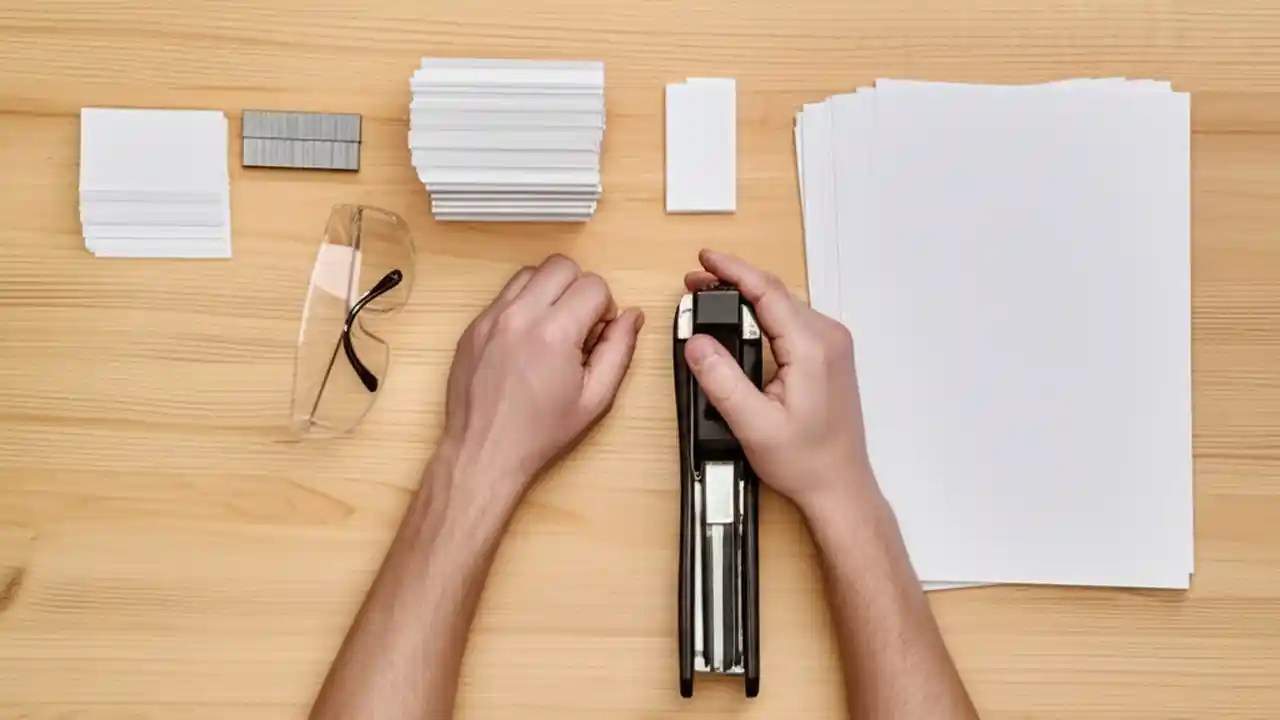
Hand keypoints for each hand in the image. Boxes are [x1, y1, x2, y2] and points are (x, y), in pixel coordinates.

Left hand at [437, 254, 643, 499]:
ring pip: (530, 272)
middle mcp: (519, 316)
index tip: (598, 334)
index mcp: (553, 333)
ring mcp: (490, 318)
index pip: (593, 284)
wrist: (484, 451)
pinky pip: (505, 294)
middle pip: (562, 265)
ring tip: (552, 328)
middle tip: (579, 324)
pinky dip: (523, 305)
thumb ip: (619, 350)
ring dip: (549, 291)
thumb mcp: (595, 399)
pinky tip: (528, 339)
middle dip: (580, 289)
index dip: (605, 307)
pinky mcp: (473, 326)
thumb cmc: (539, 433)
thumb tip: (632, 316)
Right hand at [683, 249, 877, 515]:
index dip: (732, 270)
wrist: (839, 484)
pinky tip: (742, 320)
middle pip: (774, 292)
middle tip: (694, 283)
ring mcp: (833, 345)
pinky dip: (763, 313)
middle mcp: (828, 338)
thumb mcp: (753, 425)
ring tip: (712, 298)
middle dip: (732, 282)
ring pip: (783, 304)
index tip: (705, 258)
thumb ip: (722, 380)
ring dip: (747, 297)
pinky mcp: (830, 354)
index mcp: (812, 348)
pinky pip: (792, 319)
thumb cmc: (805, 461)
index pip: (767, 292)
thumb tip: (697, 343)